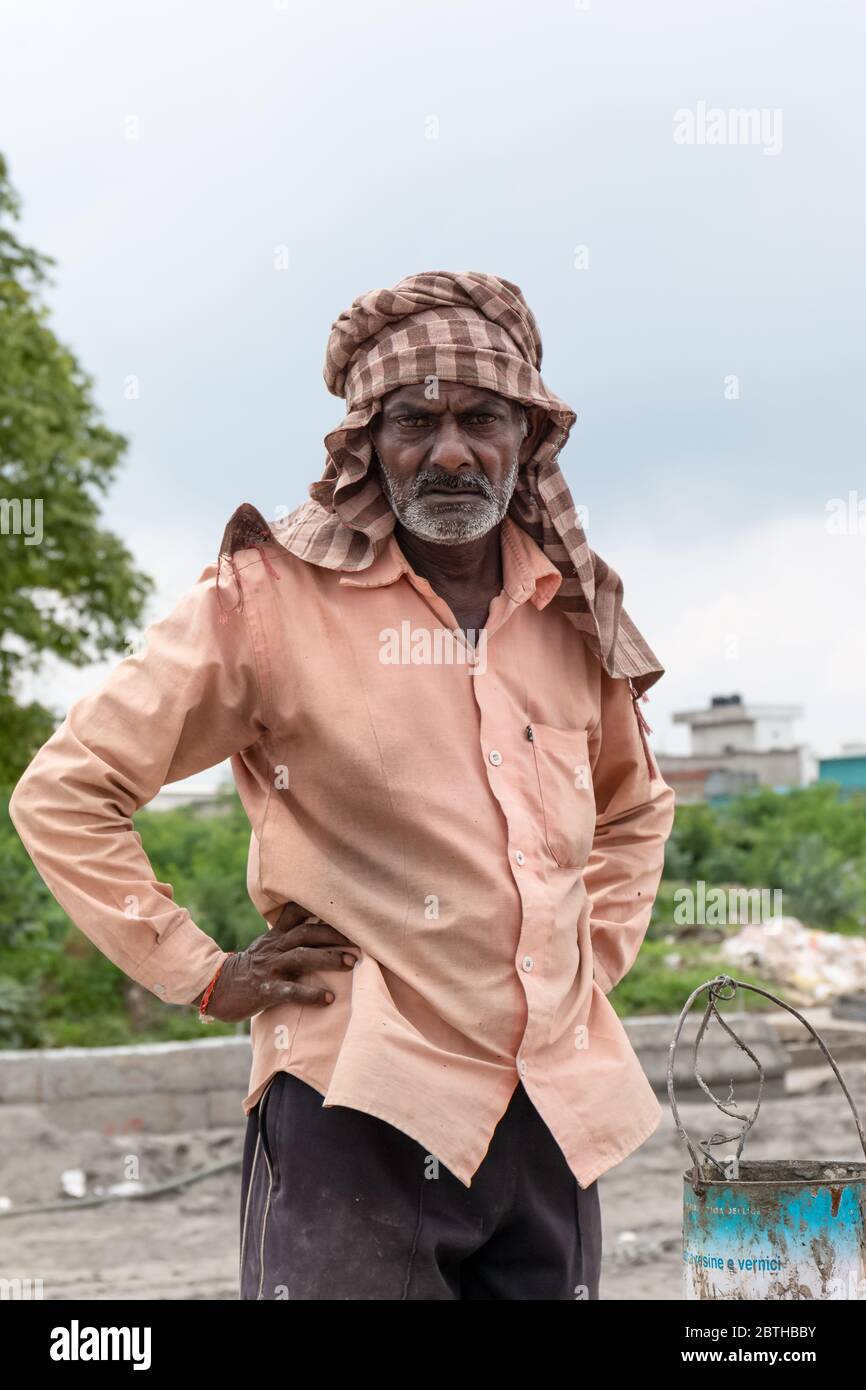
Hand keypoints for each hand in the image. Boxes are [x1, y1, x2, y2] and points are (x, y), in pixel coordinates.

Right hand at [198, 909, 359, 1022]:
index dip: (318, 906)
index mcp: (275, 935)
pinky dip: (311, 993)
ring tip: (351, 963)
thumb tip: (317, 931)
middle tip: (359, 941)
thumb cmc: (250, 969)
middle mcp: (275, 947)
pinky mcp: (266, 990)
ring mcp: (270, 967)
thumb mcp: (267, 947)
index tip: (343, 906)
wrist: (216, 988)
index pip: (296, 911)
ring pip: (302, 956)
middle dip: (334, 935)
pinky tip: (328, 998)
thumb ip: (288, 938)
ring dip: (329, 958)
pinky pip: (291, 990)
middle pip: (307, 932)